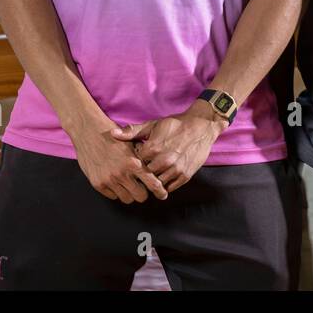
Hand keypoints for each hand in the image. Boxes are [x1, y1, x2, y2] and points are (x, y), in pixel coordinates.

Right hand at [68, 117, 167, 203]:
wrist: (88, 131)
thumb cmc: (113, 135)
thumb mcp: (132, 142)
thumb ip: (143, 157)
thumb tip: (156, 169)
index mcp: (134, 163)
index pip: (152, 184)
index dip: (160, 192)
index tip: (163, 195)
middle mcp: (122, 174)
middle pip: (140, 196)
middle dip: (143, 193)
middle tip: (141, 187)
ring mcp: (109, 180)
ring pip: (127, 199)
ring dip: (129, 193)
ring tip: (128, 184)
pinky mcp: (98, 184)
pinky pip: (113, 196)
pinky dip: (116, 191)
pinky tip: (115, 181)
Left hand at [110, 100, 226, 193]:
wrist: (201, 126)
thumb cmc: (174, 125)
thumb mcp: (152, 125)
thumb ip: (131, 132)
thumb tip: (112, 133)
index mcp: (152, 148)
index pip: (135, 164)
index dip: (136, 162)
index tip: (139, 158)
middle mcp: (163, 161)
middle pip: (145, 175)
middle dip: (144, 172)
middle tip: (148, 166)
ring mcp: (175, 169)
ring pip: (157, 183)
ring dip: (155, 179)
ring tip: (157, 170)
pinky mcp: (185, 176)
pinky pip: (170, 187)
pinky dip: (166, 183)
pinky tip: (165, 174)